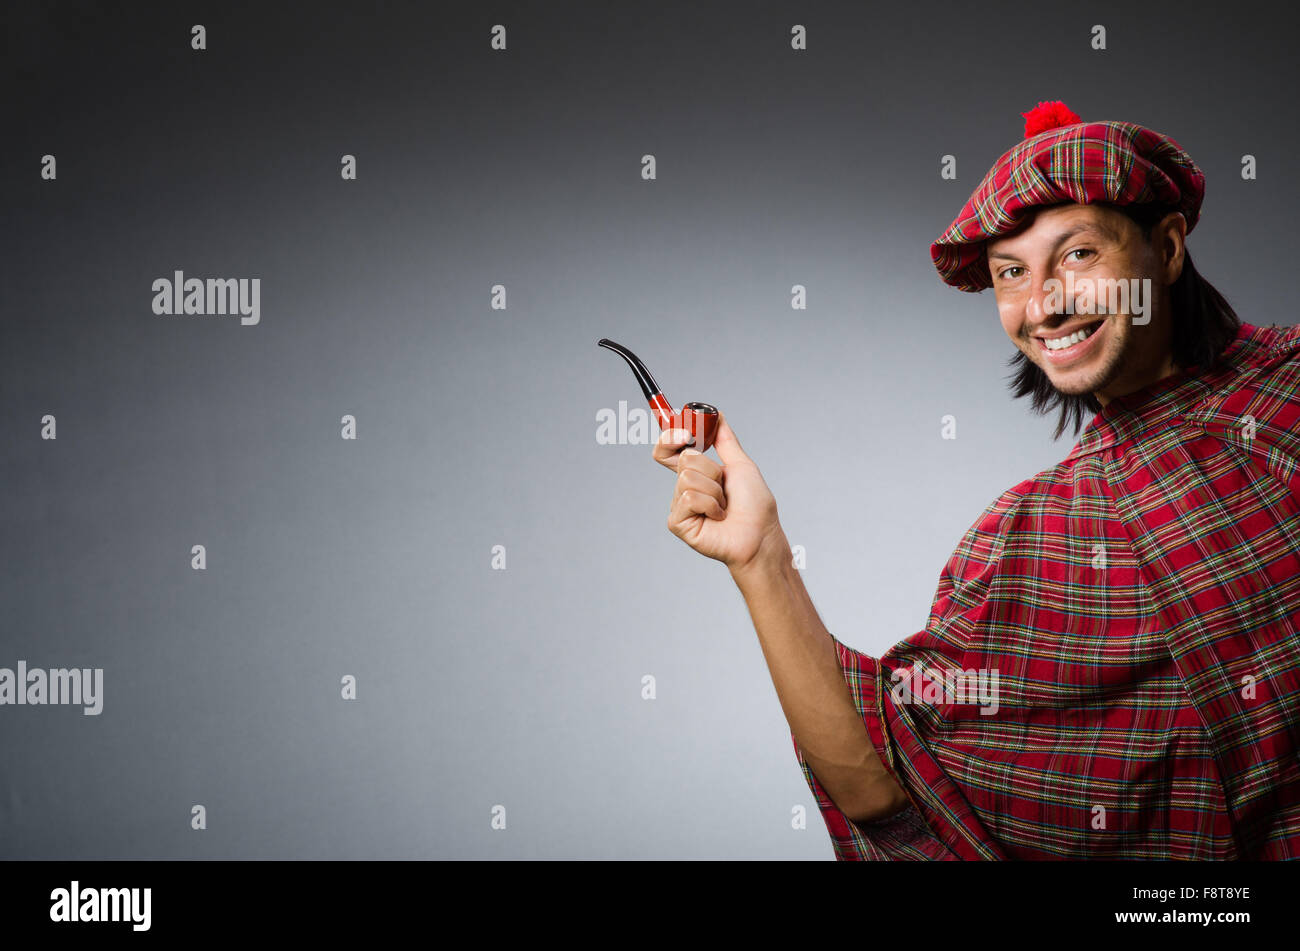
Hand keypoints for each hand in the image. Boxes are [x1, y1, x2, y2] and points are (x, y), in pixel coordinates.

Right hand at [652, 412, 783, 571]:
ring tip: (723, 506)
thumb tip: (717, 415)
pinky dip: (710, 505)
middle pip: (684, 459)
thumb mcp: (741, 465)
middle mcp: (684, 488)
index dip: (671, 437)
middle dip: (711, 469)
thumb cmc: (754, 506)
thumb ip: (725, 440)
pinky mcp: (678, 522)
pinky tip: (718, 517)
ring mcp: (680, 506)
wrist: (760, 535)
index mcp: (696, 473)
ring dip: (714, 490)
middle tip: (724, 487)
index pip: (669, 449)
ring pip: (688, 478)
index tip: (686, 433)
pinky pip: (689, 498)